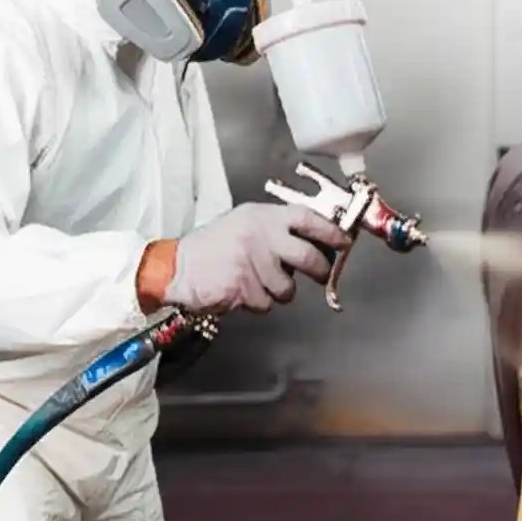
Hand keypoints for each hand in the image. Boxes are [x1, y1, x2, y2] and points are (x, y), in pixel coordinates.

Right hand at [162, 204, 350, 313]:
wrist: (177, 266)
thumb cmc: (212, 246)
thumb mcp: (244, 223)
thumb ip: (276, 229)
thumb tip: (314, 242)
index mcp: (263, 217)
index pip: (308, 219)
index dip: (331, 232)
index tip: (344, 241)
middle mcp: (261, 237)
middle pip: (309, 257)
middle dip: (320, 270)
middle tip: (319, 274)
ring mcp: (253, 263)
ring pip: (288, 287)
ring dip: (279, 290)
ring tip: (258, 281)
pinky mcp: (244, 288)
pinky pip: (266, 303)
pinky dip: (258, 302)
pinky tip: (242, 290)